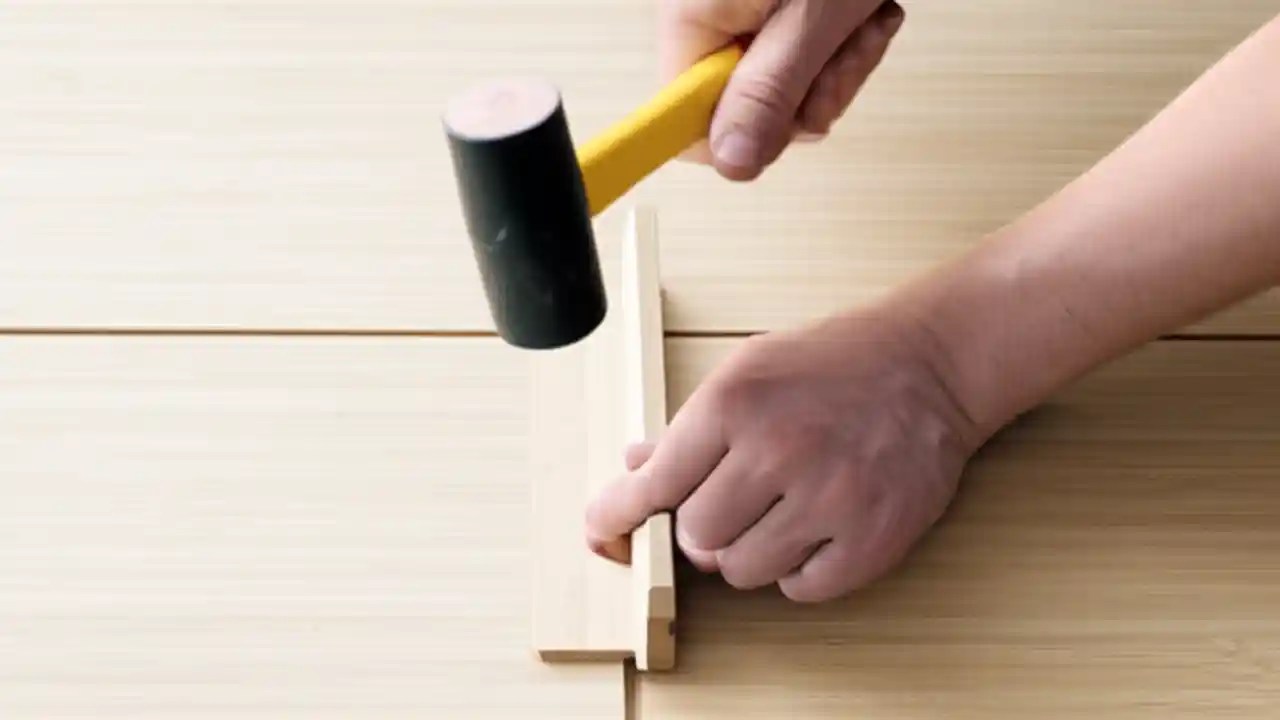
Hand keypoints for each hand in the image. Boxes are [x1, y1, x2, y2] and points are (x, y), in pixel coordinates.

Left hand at [585, 304, 982, 602]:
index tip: (603, 532)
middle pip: (696, 538)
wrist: (931, 364)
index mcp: (735, 404)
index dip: (620, 515)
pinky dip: (798, 570)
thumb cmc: (833, 364)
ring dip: (748, 552)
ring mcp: (830, 498)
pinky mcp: (872, 538)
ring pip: (741, 571)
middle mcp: (779, 451)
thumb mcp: (748, 370)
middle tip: (730, 503)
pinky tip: (814, 528)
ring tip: (779, 512)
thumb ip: (690, 425)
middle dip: (702, 529)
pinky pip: (800, 589)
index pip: (655, 484)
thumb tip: (636, 467)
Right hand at [661, 0, 905, 180]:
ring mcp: (742, 18)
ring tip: (865, 19)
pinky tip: (866, 13)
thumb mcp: (811, 16)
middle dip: (812, 93)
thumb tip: (732, 165)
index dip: (742, 133)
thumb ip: (770, 90)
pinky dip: (845, 41)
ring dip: (841, 65)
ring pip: (788, 88)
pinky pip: (805, 58)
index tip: (791, 111)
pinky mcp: (774, 12)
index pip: (685, 122)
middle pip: (748, 109)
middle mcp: (709, 23)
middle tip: (844, 50)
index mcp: (693, 20)